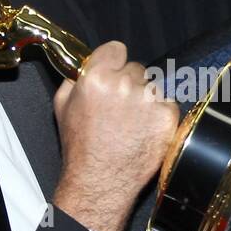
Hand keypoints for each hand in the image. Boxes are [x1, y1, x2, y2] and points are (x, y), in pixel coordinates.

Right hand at [52, 42, 178, 230]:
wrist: (100, 181)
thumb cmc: (81, 149)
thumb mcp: (62, 107)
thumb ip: (75, 80)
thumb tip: (85, 67)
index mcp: (97, 77)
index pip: (117, 49)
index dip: (114, 62)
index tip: (114, 72)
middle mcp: (125, 85)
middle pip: (136, 68)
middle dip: (130, 83)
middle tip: (121, 108)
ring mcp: (149, 100)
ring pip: (154, 86)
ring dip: (146, 99)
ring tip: (133, 123)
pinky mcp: (167, 116)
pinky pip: (168, 104)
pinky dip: (159, 115)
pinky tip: (145, 131)